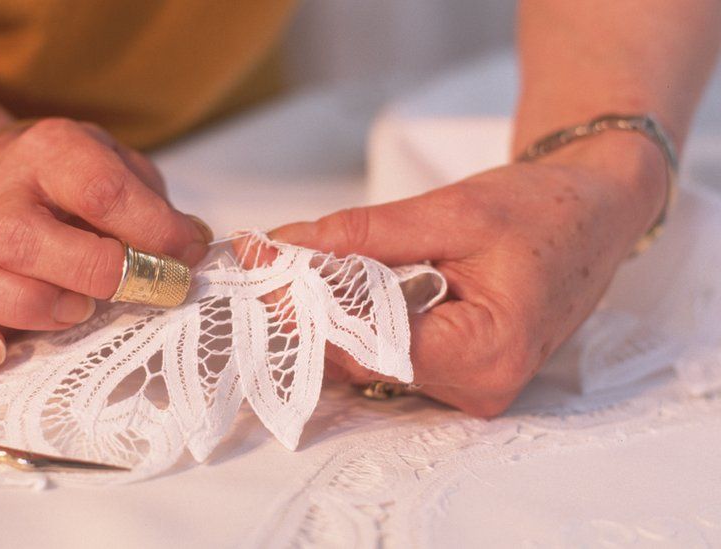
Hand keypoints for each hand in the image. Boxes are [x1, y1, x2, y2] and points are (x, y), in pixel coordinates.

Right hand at [0, 118, 211, 375]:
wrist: (0, 179)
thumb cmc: (80, 188)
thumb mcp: (125, 174)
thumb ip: (158, 210)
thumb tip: (195, 250)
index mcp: (54, 154)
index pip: (98, 187)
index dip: (152, 229)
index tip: (187, 256)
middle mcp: (2, 198)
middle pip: (19, 233)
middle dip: (87, 270)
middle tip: (130, 288)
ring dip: (24, 303)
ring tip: (73, 316)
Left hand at [270, 133, 666, 415]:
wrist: (592, 216)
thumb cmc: (542, 211)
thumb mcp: (451, 210)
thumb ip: (365, 232)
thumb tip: (286, 245)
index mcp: (487, 352)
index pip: (371, 341)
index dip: (308, 304)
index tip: (262, 262)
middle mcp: (476, 387)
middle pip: (362, 357)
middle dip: (307, 307)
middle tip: (262, 258)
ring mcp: (464, 388)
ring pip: (366, 359)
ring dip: (325, 312)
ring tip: (287, 264)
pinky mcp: (453, 375)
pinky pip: (384, 354)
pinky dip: (352, 318)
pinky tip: (327, 283)